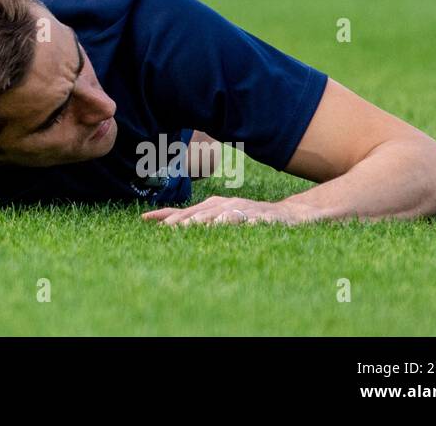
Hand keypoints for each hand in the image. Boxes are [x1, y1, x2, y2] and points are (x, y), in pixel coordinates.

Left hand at [141, 195, 315, 226]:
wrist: (291, 214)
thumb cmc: (249, 216)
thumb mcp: (221, 216)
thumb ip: (196, 219)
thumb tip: (164, 225)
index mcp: (213, 206)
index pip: (185, 211)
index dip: (165, 215)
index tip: (144, 220)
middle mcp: (226, 205)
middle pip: (201, 214)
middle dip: (183, 221)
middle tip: (166, 230)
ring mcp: (245, 210)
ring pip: (224, 215)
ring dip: (209, 221)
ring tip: (194, 228)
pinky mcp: (265, 218)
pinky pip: (254, 220)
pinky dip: (245, 222)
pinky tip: (239, 227)